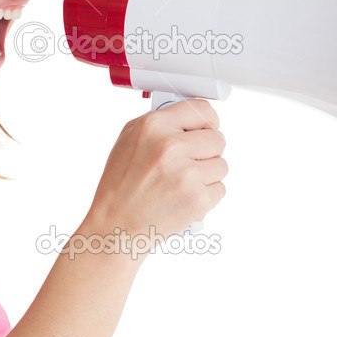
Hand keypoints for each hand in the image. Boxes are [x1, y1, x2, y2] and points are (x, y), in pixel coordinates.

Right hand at [85, 99, 227, 240]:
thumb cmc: (119, 186)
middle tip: (189, 163)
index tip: (208, 129)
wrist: (115, 225)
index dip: (208, 122)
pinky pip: (219, 189)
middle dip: (207, 152)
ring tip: (182, 183)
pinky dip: (206, 196)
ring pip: (221, 165)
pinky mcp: (197, 199)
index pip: (202, 110)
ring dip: (207, 175)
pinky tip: (183, 198)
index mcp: (153, 126)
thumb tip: (189, 119)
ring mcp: (186, 174)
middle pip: (217, 139)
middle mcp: (170, 147)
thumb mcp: (128, 140)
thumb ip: (160, 124)